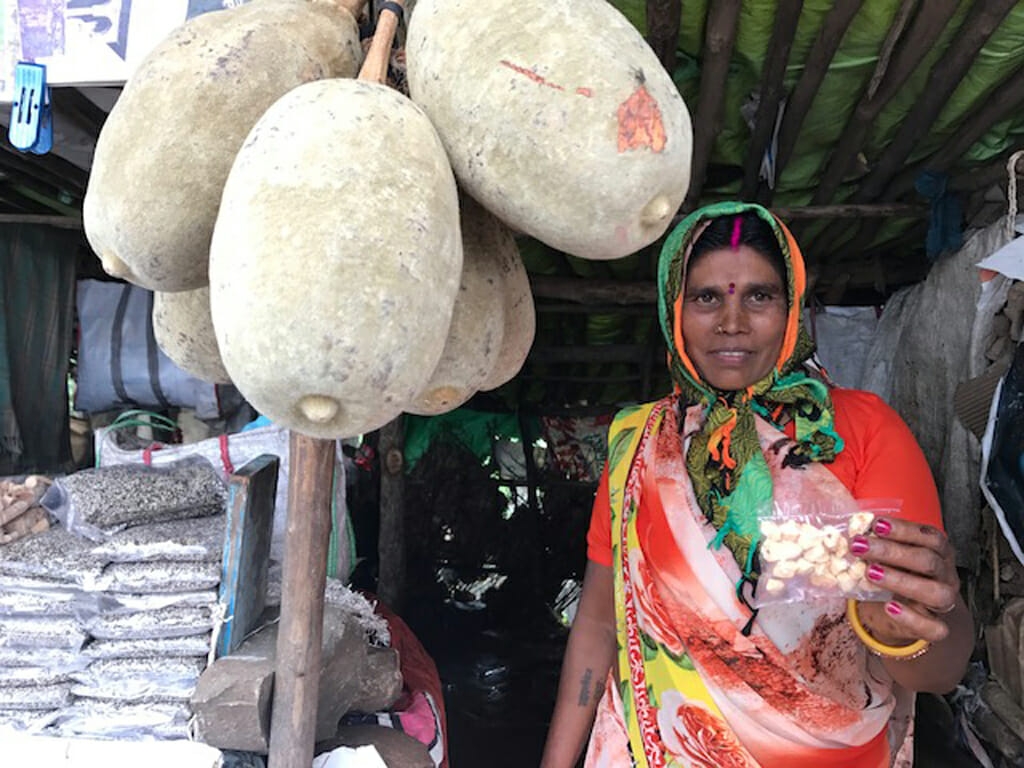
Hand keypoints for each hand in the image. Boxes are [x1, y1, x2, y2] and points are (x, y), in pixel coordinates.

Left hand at [850, 516, 959, 645]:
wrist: (904, 614)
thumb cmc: (896, 575)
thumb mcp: (889, 558)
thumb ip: (877, 546)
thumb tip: (849, 534)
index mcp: (939, 553)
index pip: (930, 537)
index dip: (904, 530)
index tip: (875, 525)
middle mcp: (946, 576)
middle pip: (928, 562)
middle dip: (892, 552)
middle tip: (859, 546)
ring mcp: (944, 603)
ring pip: (936, 593)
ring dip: (902, 581)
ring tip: (870, 573)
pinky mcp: (936, 628)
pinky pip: (934, 628)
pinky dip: (911, 618)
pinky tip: (889, 607)